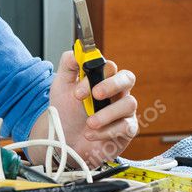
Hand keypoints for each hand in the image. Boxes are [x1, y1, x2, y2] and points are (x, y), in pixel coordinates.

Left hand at [31, 50, 137, 166]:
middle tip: (95, 95)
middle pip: (128, 77)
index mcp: (102, 79)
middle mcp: (117, 93)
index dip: (96, 75)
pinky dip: (107, 131)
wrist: (63, 140)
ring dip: (107, 113)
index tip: (78, 91)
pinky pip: (127, 126)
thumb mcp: (61, 86)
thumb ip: (68, 65)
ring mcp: (124, 111)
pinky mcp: (127, 130)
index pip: (109, 67)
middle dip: (112, 85)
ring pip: (129, 103)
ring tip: (89, 123)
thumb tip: (78, 51)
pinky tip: (90, 134)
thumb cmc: (66, 112)